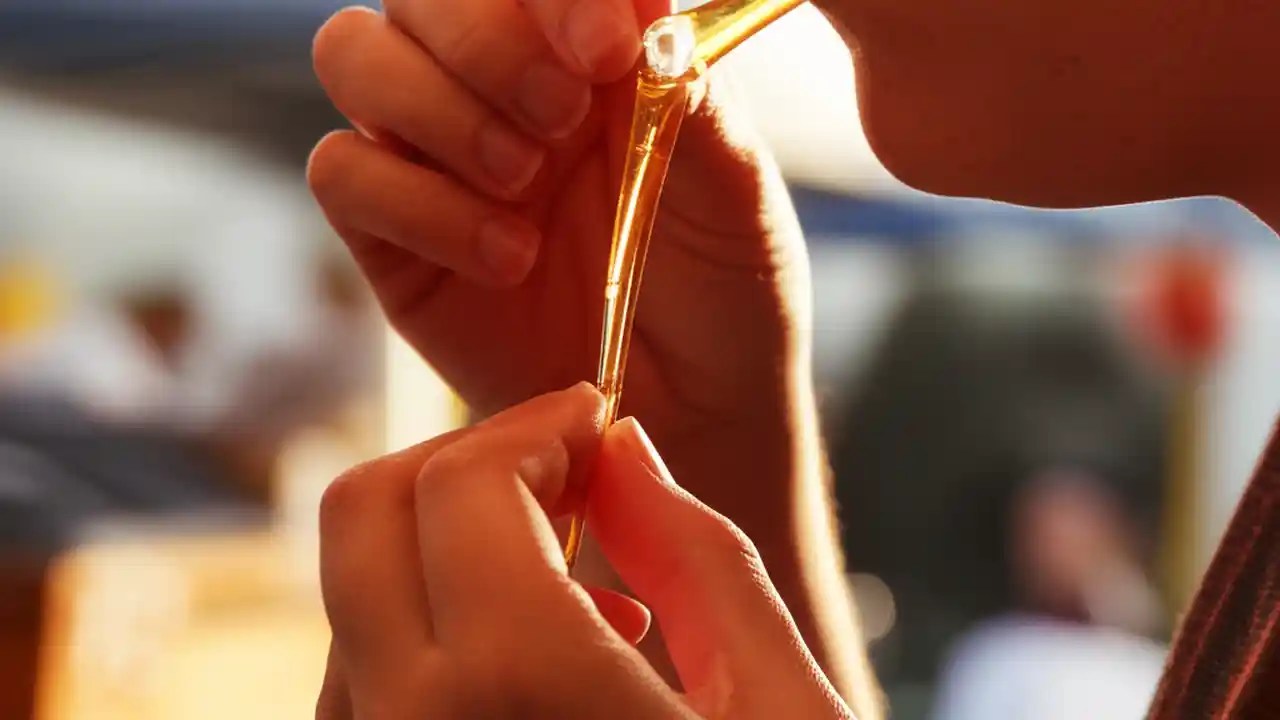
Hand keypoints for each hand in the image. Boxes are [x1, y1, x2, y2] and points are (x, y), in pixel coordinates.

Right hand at [307, 0, 806, 447]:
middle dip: (488, 43)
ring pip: (355, 55)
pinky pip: (342, 173)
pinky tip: (505, 259)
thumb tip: (650, 14)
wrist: (691, 413)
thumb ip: (693, 98)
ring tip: (526, 184)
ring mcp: (438, 157)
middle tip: (563, 119)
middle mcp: (501, 87)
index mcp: (589, 55)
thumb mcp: (738, 195)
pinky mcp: (393, 238)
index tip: (606, 48)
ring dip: (438, 110)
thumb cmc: (725, 293)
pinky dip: (416, 205)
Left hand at [315, 384, 853, 718]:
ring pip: (355, 588)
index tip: (597, 426)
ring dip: (449, 539)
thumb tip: (619, 454)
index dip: (532, 425)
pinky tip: (541, 654)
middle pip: (364, 514)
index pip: (464, 481)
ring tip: (578, 575)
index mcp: (512, 686)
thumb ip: (696, 555)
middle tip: (568, 471)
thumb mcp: (779, 701)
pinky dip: (432, 623)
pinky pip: (362, 671)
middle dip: (466, 460)